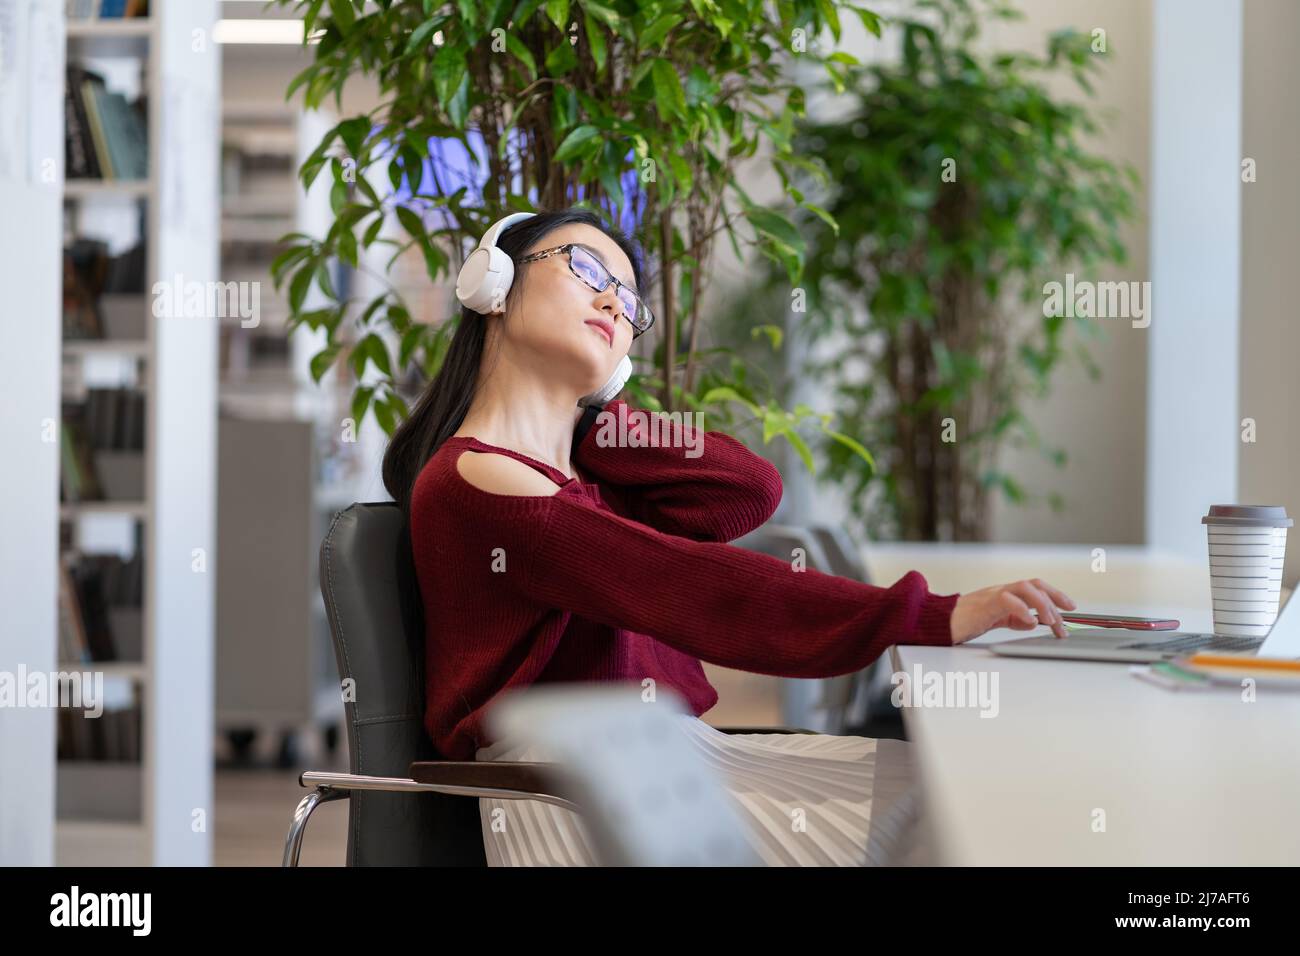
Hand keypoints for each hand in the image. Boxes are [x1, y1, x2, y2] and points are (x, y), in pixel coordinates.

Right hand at [950, 578, 1076, 643]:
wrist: (939, 623)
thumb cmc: (964, 622)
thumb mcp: (996, 620)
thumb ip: (1014, 619)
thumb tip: (1033, 621)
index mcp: (1005, 593)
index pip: (1035, 586)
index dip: (1055, 594)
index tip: (1071, 607)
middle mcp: (1001, 590)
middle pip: (1034, 584)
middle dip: (1055, 599)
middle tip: (1066, 619)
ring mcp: (992, 595)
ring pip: (1024, 588)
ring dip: (1043, 604)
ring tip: (1052, 621)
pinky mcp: (984, 604)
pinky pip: (1007, 601)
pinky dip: (1023, 611)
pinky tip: (1031, 623)